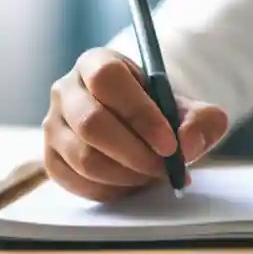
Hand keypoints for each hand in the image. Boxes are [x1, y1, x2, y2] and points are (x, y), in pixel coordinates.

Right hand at [43, 48, 228, 200]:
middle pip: (91, 123)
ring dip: (126, 175)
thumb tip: (188, 144)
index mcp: (96, 63)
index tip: (170, 144)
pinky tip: (132, 183)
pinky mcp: (51, 158)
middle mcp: (66, 90)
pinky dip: (111, 190)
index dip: (139, 114)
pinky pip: (77, 182)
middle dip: (135, 154)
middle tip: (165, 169)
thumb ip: (201, 121)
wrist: (134, 130)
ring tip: (152, 175)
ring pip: (84, 158)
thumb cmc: (158, 114)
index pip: (108, 79)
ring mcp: (53, 125)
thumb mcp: (188, 110)